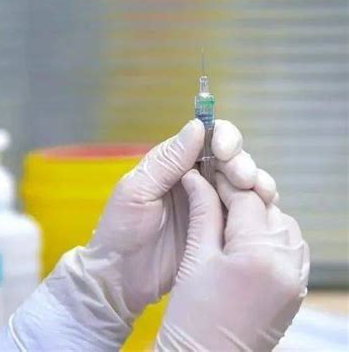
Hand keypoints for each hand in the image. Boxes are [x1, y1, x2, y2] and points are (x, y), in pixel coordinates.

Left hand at [7, 119, 274, 349]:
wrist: (115, 277)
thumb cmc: (117, 231)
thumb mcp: (136, 190)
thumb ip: (166, 159)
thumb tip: (195, 126)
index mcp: (171, 162)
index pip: (204, 136)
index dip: (219, 134)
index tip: (223, 144)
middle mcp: (190, 177)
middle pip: (227, 154)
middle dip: (239, 156)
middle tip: (240, 170)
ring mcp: (204, 202)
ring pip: (239, 180)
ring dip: (251, 179)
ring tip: (251, 188)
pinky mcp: (213, 227)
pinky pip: (240, 210)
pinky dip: (251, 204)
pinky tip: (254, 207)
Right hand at [156, 170, 309, 350]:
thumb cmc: (193, 315)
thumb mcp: (194, 256)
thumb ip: (202, 211)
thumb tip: (196, 178)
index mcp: (258, 255)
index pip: (247, 200)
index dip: (225, 183)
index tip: (208, 174)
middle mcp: (287, 265)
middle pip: (268, 209)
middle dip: (242, 198)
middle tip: (216, 193)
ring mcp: (296, 279)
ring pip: (283, 224)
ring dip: (259, 215)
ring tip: (230, 218)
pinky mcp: (296, 289)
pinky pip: (291, 246)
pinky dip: (272, 235)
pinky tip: (247, 239)